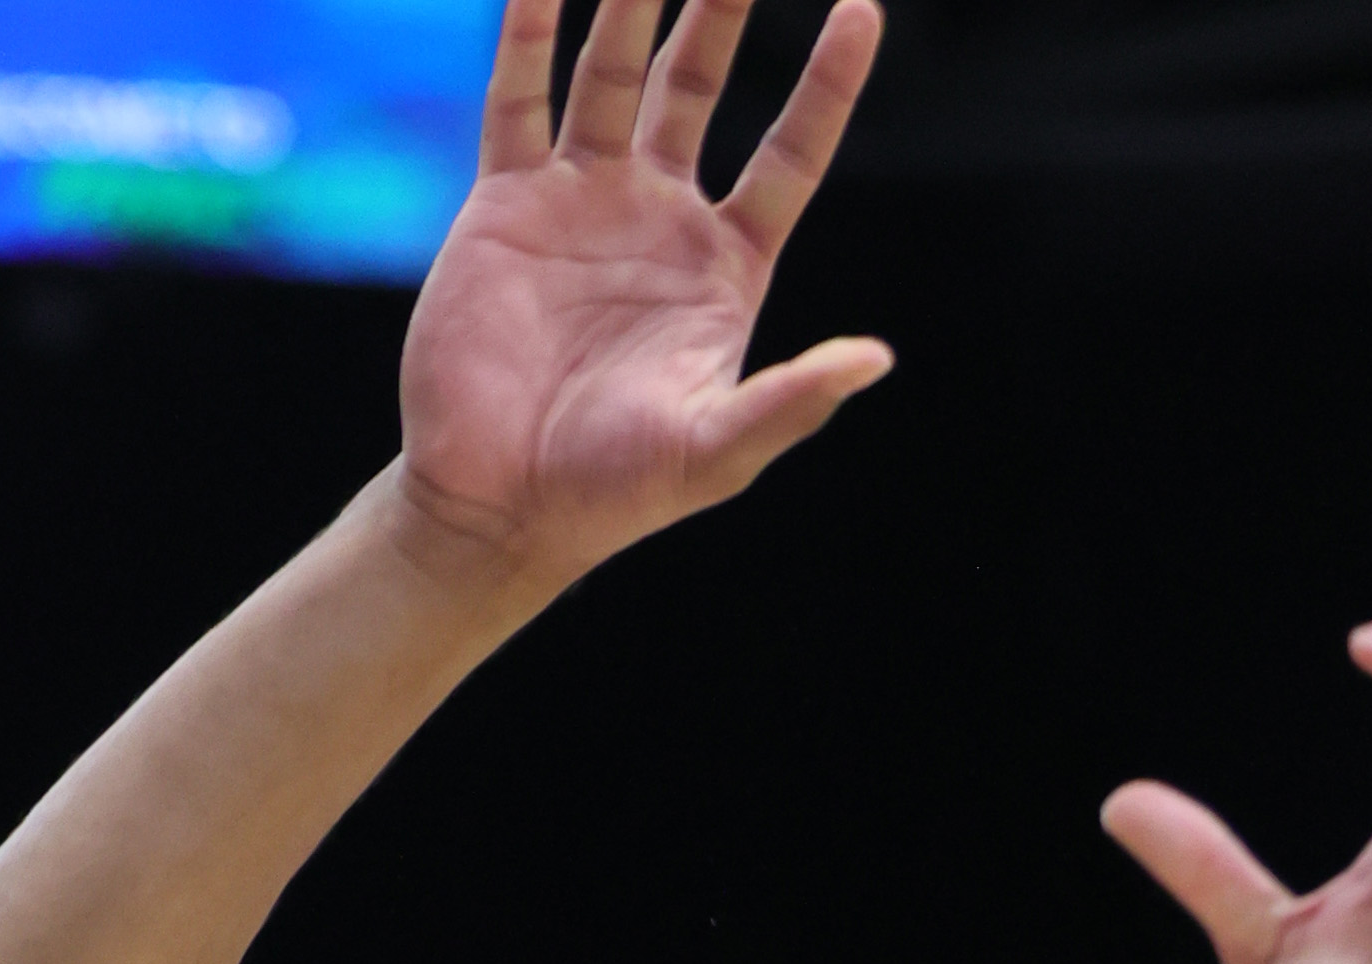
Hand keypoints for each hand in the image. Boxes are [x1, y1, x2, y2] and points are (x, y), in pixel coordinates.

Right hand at [393, 0, 890, 583]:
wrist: (497, 504)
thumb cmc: (613, 491)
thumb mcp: (716, 452)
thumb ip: (791, 401)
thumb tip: (874, 360)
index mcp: (723, 267)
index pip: (789, 155)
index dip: (825, 87)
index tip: (861, 9)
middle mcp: (657, 218)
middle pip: (699, 84)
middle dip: (722, 9)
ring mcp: (580, 201)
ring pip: (612, 70)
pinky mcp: (505, 204)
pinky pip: (518, 98)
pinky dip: (526, 32)